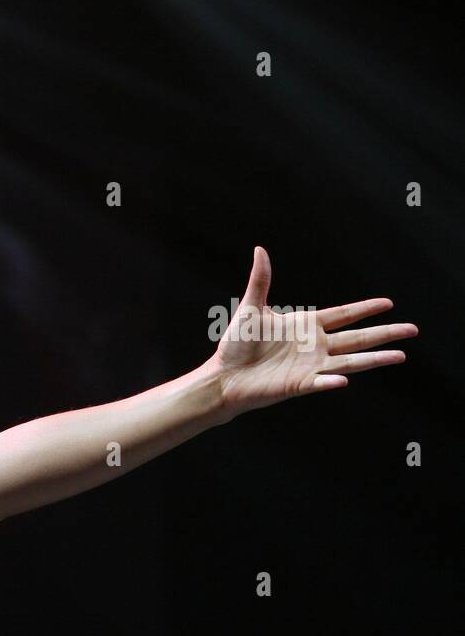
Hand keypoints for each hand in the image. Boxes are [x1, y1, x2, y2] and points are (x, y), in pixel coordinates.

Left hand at [207, 247, 417, 418]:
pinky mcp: (299, 385)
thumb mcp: (251, 308)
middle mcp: (314, 346)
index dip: (366, 309)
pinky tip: (344, 379)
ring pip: (350, 361)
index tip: (389, 303)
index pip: (344, 315)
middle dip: (385, 333)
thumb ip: (261, 280)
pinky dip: (331, 380)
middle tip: (413, 330)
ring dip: (374, 359)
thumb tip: (260, 250)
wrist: (223, 376)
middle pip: (358, 338)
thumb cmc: (236, 345)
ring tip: (401, 356)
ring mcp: (309, 366)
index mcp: (306, 326)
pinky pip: (320, 382)